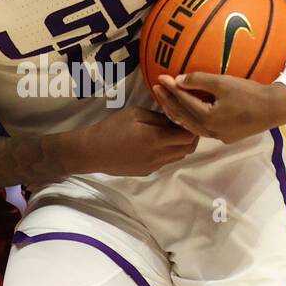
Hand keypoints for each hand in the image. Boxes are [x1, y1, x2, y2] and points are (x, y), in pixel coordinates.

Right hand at [67, 107, 197, 178]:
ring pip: (178, 157)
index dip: (193, 126)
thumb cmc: (112, 128)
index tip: (188, 116)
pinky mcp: (147, 172)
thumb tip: (175, 120)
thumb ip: (159, 117)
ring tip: (171, 132)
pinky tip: (156, 143)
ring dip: (179, 145)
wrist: (92, 151)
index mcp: (156, 139)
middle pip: (188, 150)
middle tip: (184, 124)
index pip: (188, 137)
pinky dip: (168, 152)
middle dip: (191, 137)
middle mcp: (159, 156)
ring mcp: (153, 166)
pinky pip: (165, 162)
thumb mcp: (136, 113)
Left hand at [152, 74, 285, 144]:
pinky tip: (186, 110)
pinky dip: (189, 118)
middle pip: (181, 117)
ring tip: (165, 100)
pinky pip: (199, 127)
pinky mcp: (224, 135)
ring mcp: (216, 136)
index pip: (184, 102)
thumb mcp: (223, 82)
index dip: (171, 89)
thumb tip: (178, 80)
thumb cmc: (250, 93)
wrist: (274, 109)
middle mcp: (209, 131)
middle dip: (168, 102)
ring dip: (176, 112)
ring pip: (189, 125)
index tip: (161, 77)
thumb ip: (199, 80)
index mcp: (208, 119)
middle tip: (156, 88)